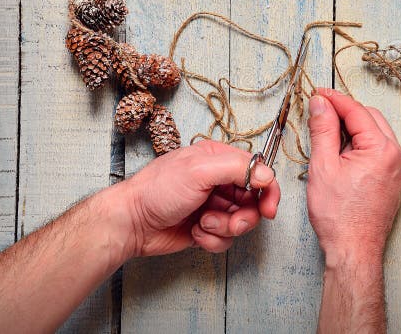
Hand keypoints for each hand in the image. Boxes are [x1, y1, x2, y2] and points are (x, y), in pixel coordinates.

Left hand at [117, 140, 280, 257]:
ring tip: (203, 224)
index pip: (258, 172)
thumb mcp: (199, 170)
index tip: (269, 208)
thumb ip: (237, 168)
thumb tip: (267, 175)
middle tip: (231, 222)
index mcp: (219, 159)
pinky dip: (212, 240)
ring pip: (241, 222)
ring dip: (224, 228)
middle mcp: (218, 181)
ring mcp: (213, 205)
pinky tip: (195, 233)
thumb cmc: (156, 191)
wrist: (131, 223)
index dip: (268, 191)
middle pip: (253, 201)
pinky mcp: (206, 227)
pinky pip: (225, 239)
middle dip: (243, 216)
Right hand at [306, 88, 400, 264]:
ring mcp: (400, 168)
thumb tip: (321, 104)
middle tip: (320, 111)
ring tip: (329, 134)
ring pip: (376, 133)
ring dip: (354, 128)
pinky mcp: (397, 179)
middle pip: (370, 118)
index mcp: (382, 149)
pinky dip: (363, 144)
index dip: (334, 99)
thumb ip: (323, 129)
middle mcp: (398, 156)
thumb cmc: (338, 215)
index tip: (317, 93)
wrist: (353, 249)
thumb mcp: (323, 166)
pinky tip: (344, 152)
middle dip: (345, 112)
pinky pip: (381, 150)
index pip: (356, 112)